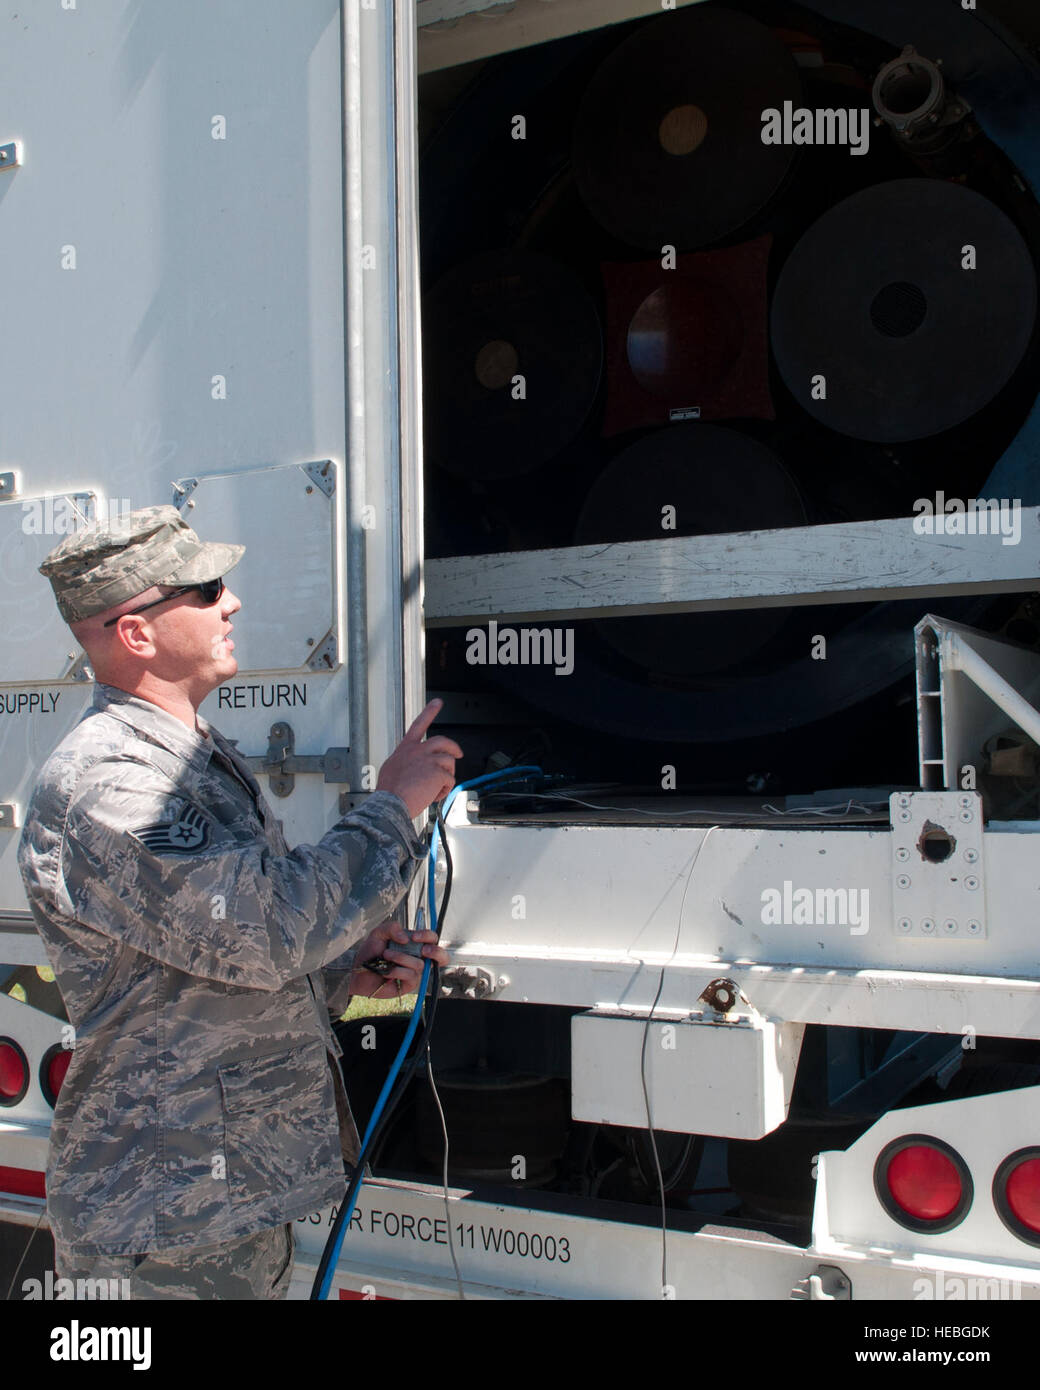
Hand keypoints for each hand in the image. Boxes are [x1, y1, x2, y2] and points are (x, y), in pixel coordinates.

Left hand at [348, 918, 449, 999]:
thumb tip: (406, 938)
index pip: (432, 939)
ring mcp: (414, 972)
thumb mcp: (379, 933)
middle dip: (435, 952)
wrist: (357, 970)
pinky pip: (411, 976)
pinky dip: (398, 971)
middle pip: (441, 956)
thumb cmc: (370, 952)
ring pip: (420, 964)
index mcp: (414, 944)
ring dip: (402, 958)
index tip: (414, 936)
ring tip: (386, 956)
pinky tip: (387, 970)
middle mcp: (418, 958)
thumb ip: (392, 927)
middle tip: (423, 950)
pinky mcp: (408, 985)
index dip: (428, 936)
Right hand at [376, 698, 463, 819]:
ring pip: (449, 762)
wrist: (391, 803)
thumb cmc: (390, 791)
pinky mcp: (438, 772)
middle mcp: (418, 751)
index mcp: (406, 749)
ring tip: (436, 787)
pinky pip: (449, 780)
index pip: (419, 725)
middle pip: (442, 741)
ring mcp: (428, 760)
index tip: (437, 703)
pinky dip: (444, 790)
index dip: (429, 712)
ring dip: (446, 776)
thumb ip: (405, 762)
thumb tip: (413, 767)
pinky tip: (434, 795)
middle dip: (453, 747)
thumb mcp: (392, 768)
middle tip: (458, 754)